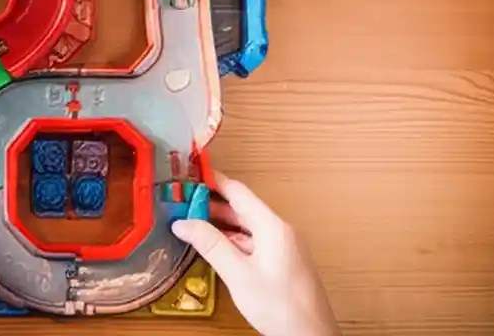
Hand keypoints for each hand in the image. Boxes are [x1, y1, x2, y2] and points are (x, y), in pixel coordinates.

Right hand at [171, 172, 339, 335]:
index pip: (238, 192)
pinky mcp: (281, 261)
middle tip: (184, 203)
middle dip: (211, 205)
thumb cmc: (282, 307)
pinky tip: (216, 247)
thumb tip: (184, 224)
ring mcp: (282, 247)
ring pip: (246, 226)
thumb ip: (210, 245)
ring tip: (193, 223)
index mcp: (272, 227)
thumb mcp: (238, 274)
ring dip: (220, 224)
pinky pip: (253, 241)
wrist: (310, 335)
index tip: (192, 174)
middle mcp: (280, 232)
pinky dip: (233, 240)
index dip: (213, 181)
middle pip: (241, 209)